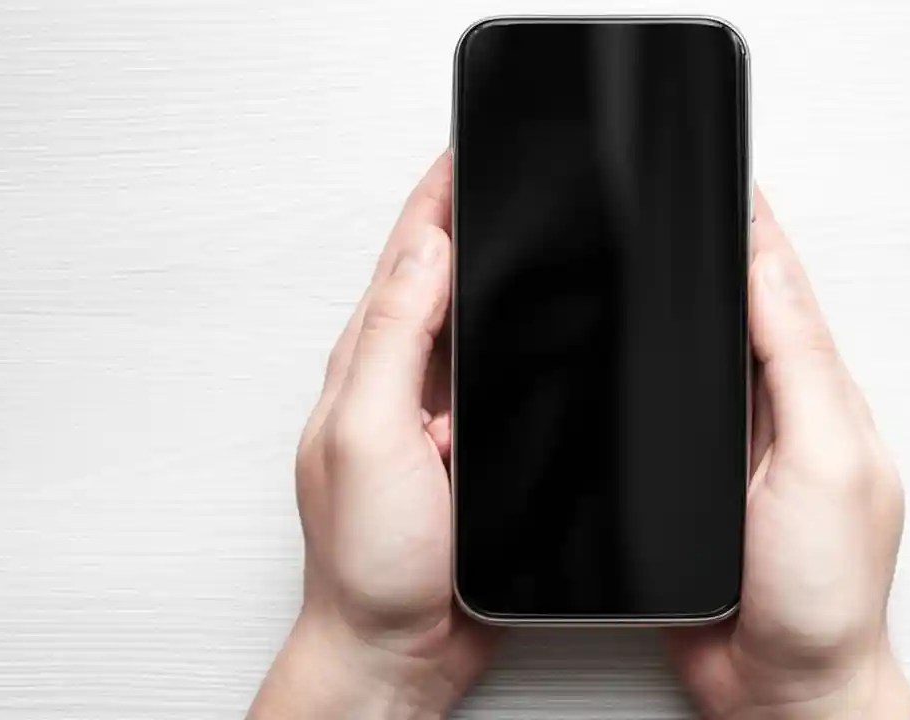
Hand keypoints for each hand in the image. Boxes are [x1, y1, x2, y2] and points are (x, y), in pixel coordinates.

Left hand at [250, 152, 496, 718]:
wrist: (396, 648)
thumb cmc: (369, 561)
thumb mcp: (369, 433)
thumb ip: (395, 339)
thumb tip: (427, 252)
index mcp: (368, 365)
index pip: (408, 257)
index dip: (440, 197)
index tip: (470, 150)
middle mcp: (400, 383)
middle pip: (440, 279)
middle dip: (471, 219)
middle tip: (504, 170)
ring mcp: (436, 418)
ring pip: (473, 325)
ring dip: (496, 274)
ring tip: (525, 226)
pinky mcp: (470, 452)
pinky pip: (500, 378)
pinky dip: (519, 343)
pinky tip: (540, 332)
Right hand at [666, 190, 909, 718]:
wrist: (780, 686)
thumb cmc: (824, 593)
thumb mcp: (824, 459)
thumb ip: (796, 364)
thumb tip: (766, 271)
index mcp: (820, 396)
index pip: (782, 291)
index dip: (753, 232)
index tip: (725, 179)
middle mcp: (777, 417)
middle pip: (740, 315)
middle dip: (715, 256)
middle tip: (691, 194)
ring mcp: (732, 453)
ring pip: (698, 361)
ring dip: (679, 311)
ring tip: (666, 250)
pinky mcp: (689, 489)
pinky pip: (663, 418)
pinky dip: (648, 382)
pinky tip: (634, 358)